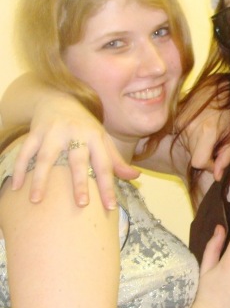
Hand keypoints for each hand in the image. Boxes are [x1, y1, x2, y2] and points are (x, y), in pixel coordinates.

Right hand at [12, 94, 137, 208]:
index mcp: (96, 137)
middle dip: (80, 182)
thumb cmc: (85, 127)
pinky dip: (19, 168)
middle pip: (78, 160)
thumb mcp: (103, 140)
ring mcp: (54, 132)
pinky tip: (16, 187)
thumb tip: (136, 175)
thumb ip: (116, 160)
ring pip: (46, 157)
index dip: (108, 186)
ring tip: (36, 200)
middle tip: (81, 204)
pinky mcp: (35, 132)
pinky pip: (25, 151)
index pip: (105, 165)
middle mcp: (76, 133)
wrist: (60, 100)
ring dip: (40, 179)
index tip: (110, 207)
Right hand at [182, 106, 229, 180]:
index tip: (216, 161)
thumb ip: (225, 157)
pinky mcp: (176, 120)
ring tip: (208, 134)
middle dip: (205, 156)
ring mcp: (181, 123)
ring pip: (188, 148)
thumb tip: (217, 176)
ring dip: (198, 147)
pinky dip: (192, 138)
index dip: (208, 166)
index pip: (199, 162)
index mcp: (207, 131)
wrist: (216, 88)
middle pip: (193, 156)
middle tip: (215, 145)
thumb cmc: (229, 111)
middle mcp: (190, 128)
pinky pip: (183, 138)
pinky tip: (200, 128)